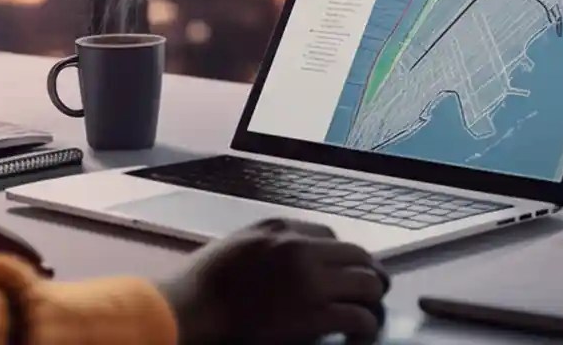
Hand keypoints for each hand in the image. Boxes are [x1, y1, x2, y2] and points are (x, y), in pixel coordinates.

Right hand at [158, 219, 389, 344]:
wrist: (189, 310)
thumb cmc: (202, 282)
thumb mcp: (239, 244)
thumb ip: (270, 244)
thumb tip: (294, 257)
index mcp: (282, 229)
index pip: (330, 236)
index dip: (342, 257)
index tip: (342, 272)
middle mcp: (302, 249)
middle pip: (358, 256)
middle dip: (369, 274)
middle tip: (373, 291)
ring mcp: (311, 282)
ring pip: (367, 283)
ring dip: (372, 299)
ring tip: (369, 313)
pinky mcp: (315, 316)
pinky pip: (359, 317)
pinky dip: (365, 326)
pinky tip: (360, 335)